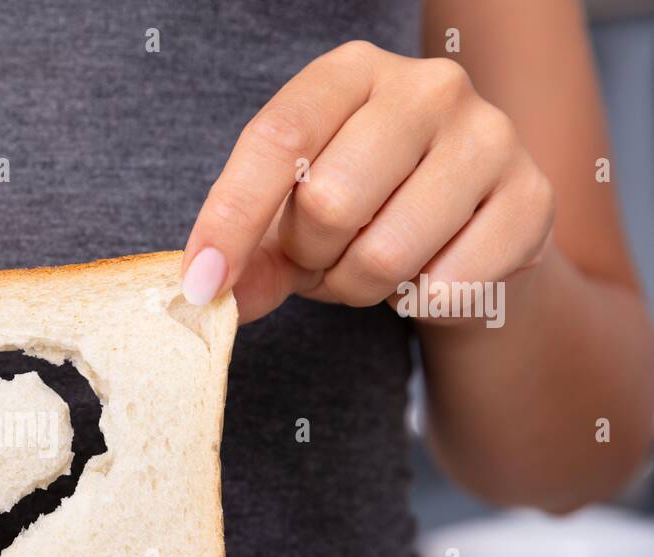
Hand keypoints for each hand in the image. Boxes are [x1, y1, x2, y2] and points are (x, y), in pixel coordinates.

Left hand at [181, 40, 554, 322]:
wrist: (468, 235)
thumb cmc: (363, 214)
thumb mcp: (288, 224)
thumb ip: (243, 255)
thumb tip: (203, 293)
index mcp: (350, 73)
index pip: (276, 139)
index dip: (230, 220)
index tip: (203, 284)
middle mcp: (426, 86)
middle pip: (328, 203)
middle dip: (311, 259)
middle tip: (325, 259)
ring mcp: (490, 135)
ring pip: (384, 253)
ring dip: (361, 288)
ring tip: (372, 268)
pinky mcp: (533, 197)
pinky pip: (446, 286)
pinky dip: (420, 303)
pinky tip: (430, 275)